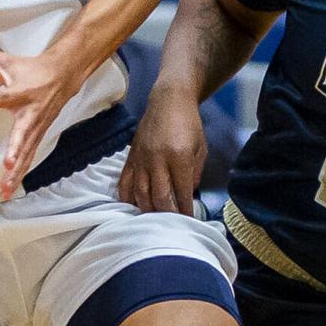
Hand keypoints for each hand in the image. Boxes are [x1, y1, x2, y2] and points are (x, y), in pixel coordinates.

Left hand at [0, 27, 84, 199]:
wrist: (63, 76)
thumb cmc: (28, 69)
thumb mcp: (2, 60)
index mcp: (19, 90)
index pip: (3, 95)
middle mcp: (29, 111)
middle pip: (22, 132)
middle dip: (16, 149)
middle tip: (8, 164)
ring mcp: (35, 126)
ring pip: (27, 151)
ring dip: (17, 170)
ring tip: (5, 187)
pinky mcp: (37, 136)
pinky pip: (29, 157)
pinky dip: (20, 175)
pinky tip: (9, 191)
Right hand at [117, 84, 204, 214]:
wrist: (169, 99)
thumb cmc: (189, 123)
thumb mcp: (200, 147)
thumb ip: (195, 173)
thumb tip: (188, 194)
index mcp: (178, 156)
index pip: (181, 192)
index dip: (185, 210)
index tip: (189, 222)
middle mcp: (157, 159)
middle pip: (159, 197)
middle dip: (167, 215)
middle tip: (172, 226)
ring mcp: (141, 158)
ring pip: (140, 193)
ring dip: (148, 210)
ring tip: (155, 220)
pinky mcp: (131, 156)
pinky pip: (125, 182)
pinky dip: (128, 197)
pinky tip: (133, 207)